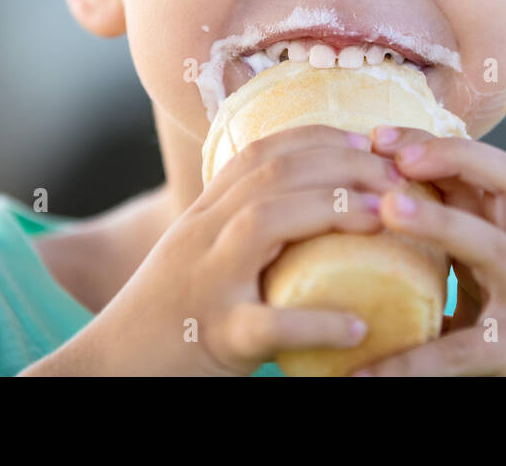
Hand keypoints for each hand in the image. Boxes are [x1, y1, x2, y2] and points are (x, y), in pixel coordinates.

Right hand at [31, 125, 405, 374]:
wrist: (107, 369)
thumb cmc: (169, 313)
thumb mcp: (201, 251)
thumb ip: (244, 223)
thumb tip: (316, 205)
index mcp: (205, 213)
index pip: (263, 151)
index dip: (320, 136)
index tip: (369, 143)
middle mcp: (202, 235)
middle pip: (272, 175)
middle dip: (342, 165)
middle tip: (398, 178)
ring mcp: (205, 283)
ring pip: (263, 224)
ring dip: (330, 213)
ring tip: (383, 220)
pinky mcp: (214, 337)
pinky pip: (267, 324)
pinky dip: (317, 322)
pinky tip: (357, 326)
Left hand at [350, 126, 505, 375]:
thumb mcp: (477, 293)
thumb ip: (435, 265)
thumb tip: (349, 243)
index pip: (481, 172)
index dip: (435, 145)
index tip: (378, 136)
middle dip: (454, 155)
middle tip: (395, 154)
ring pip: (495, 246)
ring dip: (443, 222)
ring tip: (390, 208)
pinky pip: (461, 351)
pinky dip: (410, 362)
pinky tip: (364, 373)